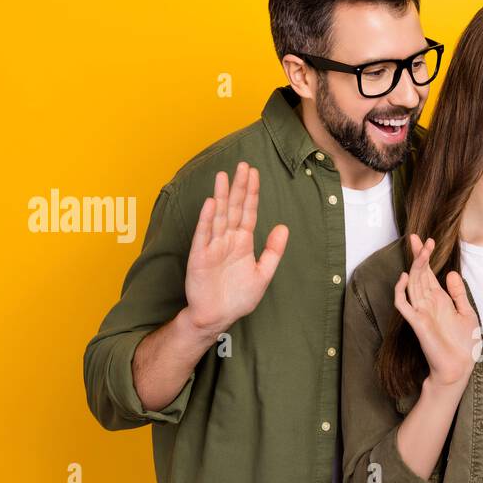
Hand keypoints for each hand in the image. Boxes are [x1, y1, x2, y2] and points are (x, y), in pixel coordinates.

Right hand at [182, 163, 288, 337]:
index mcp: (242, 242)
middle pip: (233, 208)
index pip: (248, 212)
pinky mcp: (199, 257)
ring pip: (218, 216)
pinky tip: (210, 203)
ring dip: (220, 196)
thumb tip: (283, 227)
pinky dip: (206, 219)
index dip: (251, 193)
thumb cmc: (238, 297)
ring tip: (223, 176)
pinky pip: (203, 235)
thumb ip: (273, 251)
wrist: (217, 317)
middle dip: (238, 187)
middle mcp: (227, 240)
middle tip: (242, 165)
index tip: (254, 173)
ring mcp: (212, 246)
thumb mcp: (263, 274)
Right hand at [394, 233, 480, 388]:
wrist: (459, 367)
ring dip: (415, 267)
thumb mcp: (467, 313)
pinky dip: (400, 291)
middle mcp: (428, 303)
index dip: (425, 257)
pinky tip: (404, 276)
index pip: (428, 274)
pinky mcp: (416, 323)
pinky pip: (403, 304)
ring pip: (412, 284)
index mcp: (439, 300)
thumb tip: (450, 273)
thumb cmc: (463, 344)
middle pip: (418, 274)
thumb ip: (458, 294)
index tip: (425, 240)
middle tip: (418, 237)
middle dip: (418, 256)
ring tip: (420, 249)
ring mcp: (420, 312)